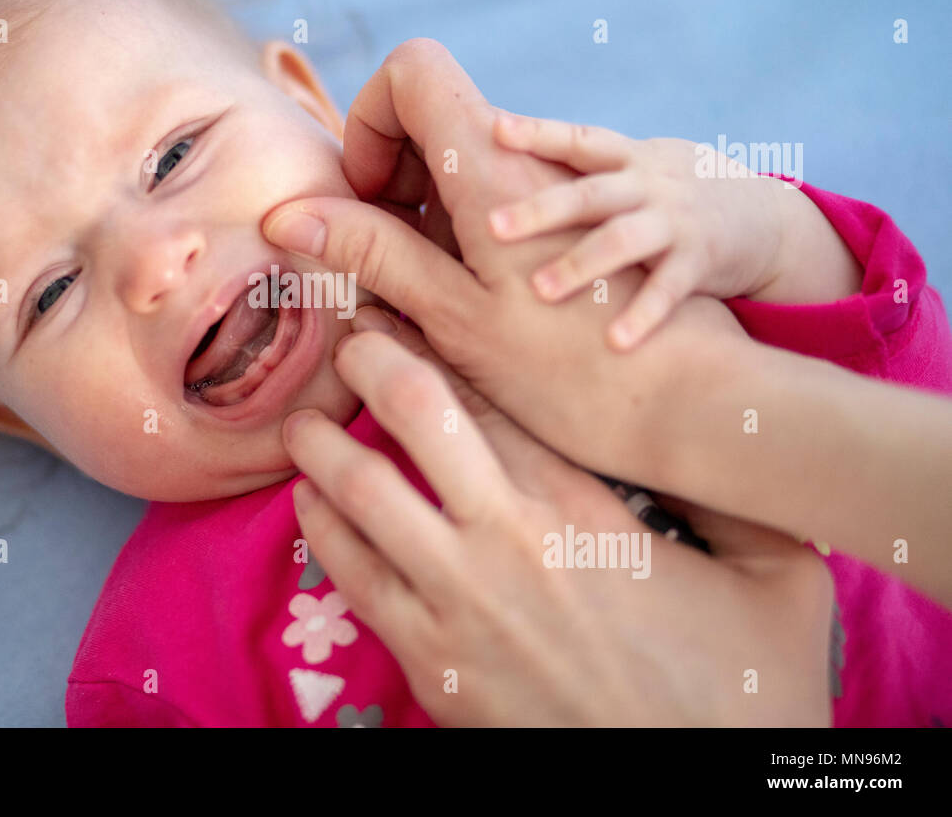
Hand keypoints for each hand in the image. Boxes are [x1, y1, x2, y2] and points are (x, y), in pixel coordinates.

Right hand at [264, 39, 748, 485]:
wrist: (687, 403)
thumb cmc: (568, 372)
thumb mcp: (451, 316)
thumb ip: (370, 253)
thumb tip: (289, 214)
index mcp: (490, 164)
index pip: (413, 69)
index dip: (372, 121)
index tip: (371, 197)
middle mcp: (530, 158)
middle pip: (437, 112)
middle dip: (393, 171)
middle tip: (388, 254)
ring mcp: (558, 187)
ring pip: (467, 161)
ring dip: (428, 208)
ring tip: (432, 283)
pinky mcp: (579, 223)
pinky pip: (506, 196)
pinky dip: (471, 228)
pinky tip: (477, 292)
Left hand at [284, 308, 834, 725]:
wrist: (692, 790)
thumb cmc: (739, 687)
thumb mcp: (777, 575)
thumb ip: (742, 495)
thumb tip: (724, 430)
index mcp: (582, 506)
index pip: (489, 394)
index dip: (441, 343)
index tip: (411, 314)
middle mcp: (505, 540)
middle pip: (414, 411)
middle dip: (371, 359)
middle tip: (350, 338)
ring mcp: (454, 604)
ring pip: (359, 493)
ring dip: (323, 447)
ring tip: (305, 423)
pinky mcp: (428, 665)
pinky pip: (350, 578)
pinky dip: (322, 530)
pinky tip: (313, 506)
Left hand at [486, 115, 784, 348]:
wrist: (768, 218)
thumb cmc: (675, 195)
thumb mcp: (639, 170)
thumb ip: (584, 172)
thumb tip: (505, 149)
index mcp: (628, 161)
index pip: (579, 140)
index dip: (539, 132)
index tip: (494, 128)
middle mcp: (649, 185)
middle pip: (590, 193)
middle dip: (540, 209)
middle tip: (492, 226)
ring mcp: (676, 222)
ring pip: (623, 240)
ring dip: (580, 264)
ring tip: (540, 291)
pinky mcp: (702, 261)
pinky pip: (669, 290)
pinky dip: (644, 316)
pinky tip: (616, 343)